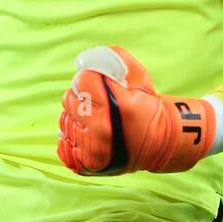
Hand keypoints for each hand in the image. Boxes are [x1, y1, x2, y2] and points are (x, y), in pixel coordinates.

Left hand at [57, 46, 215, 174]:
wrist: (158, 143)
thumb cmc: (148, 108)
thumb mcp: (141, 77)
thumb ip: (117, 59)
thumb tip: (90, 57)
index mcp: (115, 107)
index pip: (82, 81)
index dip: (89, 78)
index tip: (96, 83)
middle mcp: (102, 130)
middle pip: (70, 100)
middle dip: (81, 96)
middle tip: (95, 101)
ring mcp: (93, 150)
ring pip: (64, 121)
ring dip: (74, 116)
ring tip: (92, 117)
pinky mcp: (87, 164)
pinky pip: (63, 146)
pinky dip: (70, 137)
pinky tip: (84, 133)